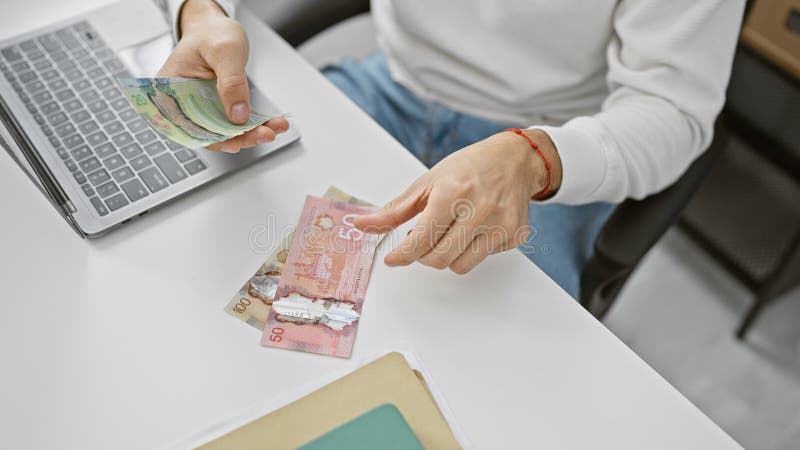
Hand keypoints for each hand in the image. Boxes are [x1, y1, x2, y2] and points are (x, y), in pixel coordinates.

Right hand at [157, 0, 287, 152]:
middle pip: (208, 132)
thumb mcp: (225, 52)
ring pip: (224, 130)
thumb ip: (231, 83)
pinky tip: (272, 124)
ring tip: (274, 129)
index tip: (235, 143)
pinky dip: (254, 124)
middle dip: (239, 137)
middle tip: (265, 134)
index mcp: (170, 88)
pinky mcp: (217, 108)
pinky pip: (234, 122)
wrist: (216, 27)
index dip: (211, 139)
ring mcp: (200, 106)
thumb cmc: (212, 33)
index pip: (187, 124)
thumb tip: (238, 115)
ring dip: (251, 133)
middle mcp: (183, 102)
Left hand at [354, 129, 561, 273]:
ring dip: (446, 256)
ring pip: (459, 266)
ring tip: (448, 233)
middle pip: (438, 259)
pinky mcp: (514, 235)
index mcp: (453, 192)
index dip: (402, 255)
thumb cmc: (468, 168)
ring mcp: (501, 224)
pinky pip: (481, 259)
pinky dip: (470, 249)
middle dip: (423, 255)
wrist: (514, 160)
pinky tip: (474, 228)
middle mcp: (479, 209)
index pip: (420, 240)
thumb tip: (361, 224)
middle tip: (422, 239)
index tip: (393, 259)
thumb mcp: (428, 182)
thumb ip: (394, 210)